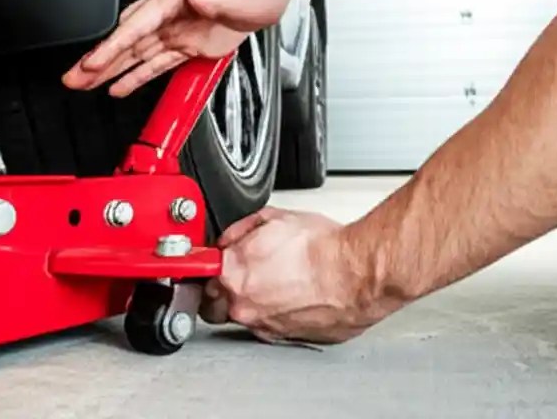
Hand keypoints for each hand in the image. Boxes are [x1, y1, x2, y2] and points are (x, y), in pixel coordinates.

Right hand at [62, 0, 294, 96]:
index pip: (135, 26)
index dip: (112, 46)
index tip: (93, 63)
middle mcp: (169, 11)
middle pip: (126, 40)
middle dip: (98, 61)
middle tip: (72, 78)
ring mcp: (177, 29)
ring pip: (136, 54)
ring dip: (110, 70)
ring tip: (84, 84)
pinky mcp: (188, 44)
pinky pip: (156, 63)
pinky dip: (137, 75)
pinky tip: (120, 86)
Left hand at [199, 207, 397, 344]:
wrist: (358, 274)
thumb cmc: (323, 247)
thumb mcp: (273, 218)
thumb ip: (239, 230)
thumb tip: (228, 239)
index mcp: (233, 273)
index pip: (198, 274)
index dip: (206, 266)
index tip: (211, 264)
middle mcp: (243, 304)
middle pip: (212, 304)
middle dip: (220, 290)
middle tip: (238, 275)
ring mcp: (263, 325)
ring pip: (240, 317)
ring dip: (249, 303)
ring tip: (273, 283)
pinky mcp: (284, 338)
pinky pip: (268, 327)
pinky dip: (274, 314)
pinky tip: (291, 297)